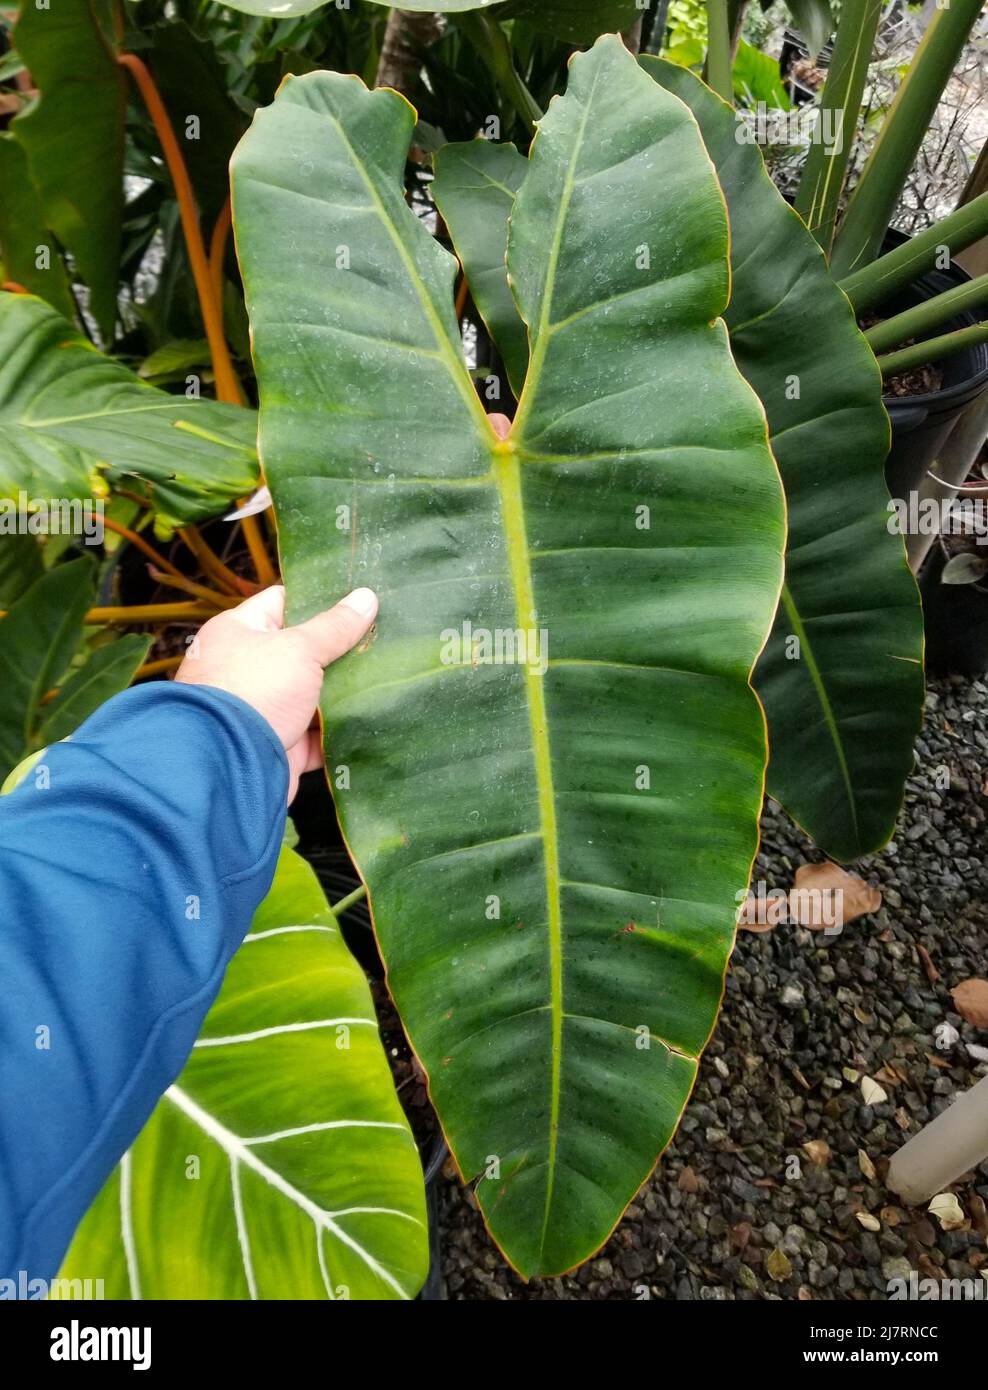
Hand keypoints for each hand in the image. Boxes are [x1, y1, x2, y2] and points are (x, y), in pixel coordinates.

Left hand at [176, 585, 377, 802]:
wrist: (228, 765)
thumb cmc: (254, 691)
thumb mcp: (299, 649)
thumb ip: (334, 627)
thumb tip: (366, 597)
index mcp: (238, 633)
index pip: (281, 603)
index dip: (318, 598)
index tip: (357, 597)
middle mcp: (246, 670)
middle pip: (301, 652)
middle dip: (339, 649)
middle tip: (383, 637)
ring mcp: (263, 710)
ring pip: (312, 696)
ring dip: (343, 693)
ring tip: (388, 677)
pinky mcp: (280, 745)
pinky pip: (316, 736)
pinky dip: (339, 732)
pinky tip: (373, 721)